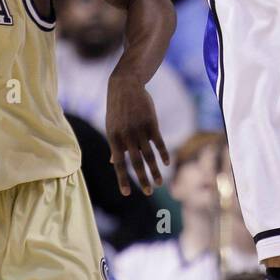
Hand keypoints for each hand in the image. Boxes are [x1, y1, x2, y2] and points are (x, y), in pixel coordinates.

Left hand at [105, 71, 168, 195]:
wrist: (125, 86)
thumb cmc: (118, 109)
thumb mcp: (112, 127)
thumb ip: (115, 145)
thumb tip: (112, 162)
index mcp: (114, 139)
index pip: (119, 164)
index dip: (122, 179)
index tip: (126, 194)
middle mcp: (126, 137)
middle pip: (135, 163)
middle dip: (142, 179)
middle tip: (148, 193)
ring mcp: (139, 130)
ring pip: (149, 155)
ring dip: (155, 171)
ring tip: (159, 184)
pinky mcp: (151, 123)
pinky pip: (158, 142)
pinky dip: (163, 153)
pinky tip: (167, 163)